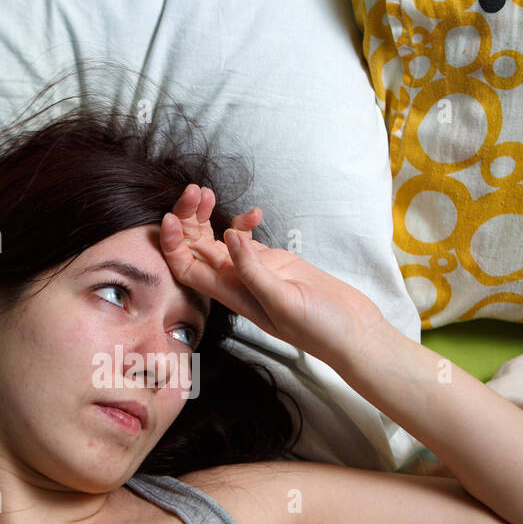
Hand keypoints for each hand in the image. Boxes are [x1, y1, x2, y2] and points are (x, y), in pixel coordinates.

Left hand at [160, 184, 382, 362]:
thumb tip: (228, 236)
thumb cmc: (318, 328)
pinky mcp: (274, 261)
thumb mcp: (282, 300)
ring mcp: (254, 270)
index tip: (171, 218)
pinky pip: (245, 238)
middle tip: (196, 192)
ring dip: (209, 216)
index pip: (186, 269)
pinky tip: (255, 213)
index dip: (172, 245)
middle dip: (188, 220)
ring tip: (210, 193)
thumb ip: (253, 271)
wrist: (351, 331)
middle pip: (196, 249)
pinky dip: (243, 222)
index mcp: (231, 294)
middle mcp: (236, 282)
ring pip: (218, 239)